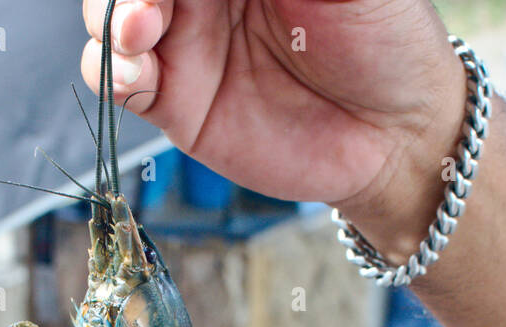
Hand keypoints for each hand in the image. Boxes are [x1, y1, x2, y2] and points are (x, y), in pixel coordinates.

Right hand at [80, 0, 468, 258]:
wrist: (395, 135)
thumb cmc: (385, 39)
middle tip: (152, 1)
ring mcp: (184, 45)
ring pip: (110, 15)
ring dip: (110, 15)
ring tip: (140, 28)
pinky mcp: (175, 103)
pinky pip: (117, 79)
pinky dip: (112, 69)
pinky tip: (138, 72)